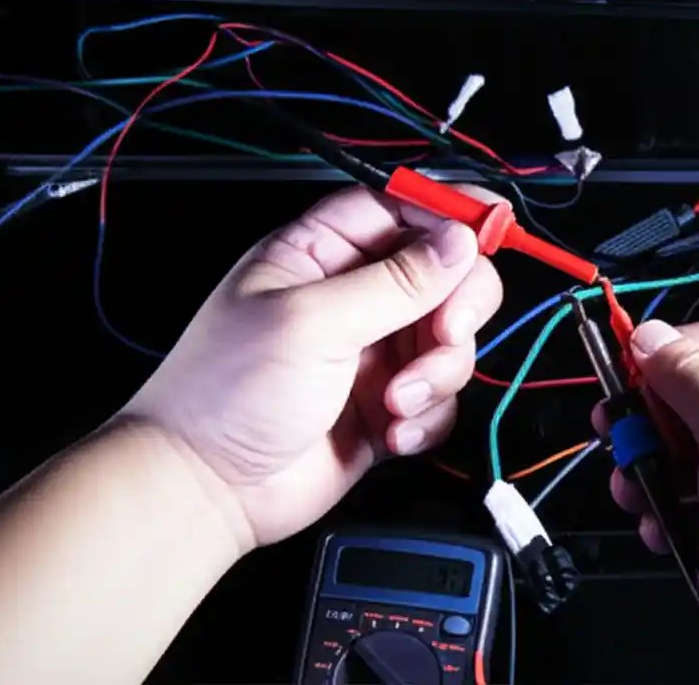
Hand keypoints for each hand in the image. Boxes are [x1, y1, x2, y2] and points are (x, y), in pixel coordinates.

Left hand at [121, 185, 503, 549]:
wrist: (209, 489)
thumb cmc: (228, 393)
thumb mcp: (314, 321)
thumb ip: (396, 282)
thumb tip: (458, 241)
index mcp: (321, 253)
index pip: (400, 209)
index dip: (448, 213)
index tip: (490, 226)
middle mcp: (352, 296)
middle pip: (444, 274)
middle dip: (458, 306)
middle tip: (446, 333)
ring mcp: (373, 352)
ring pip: (451, 341)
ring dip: (438, 374)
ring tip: (395, 403)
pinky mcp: (387, 405)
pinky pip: (441, 399)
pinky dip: (427, 417)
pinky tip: (391, 434)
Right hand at [606, 319, 698, 682]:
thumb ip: (692, 374)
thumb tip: (649, 334)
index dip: (673, 351)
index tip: (627, 374)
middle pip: (697, 397)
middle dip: (651, 420)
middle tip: (619, 440)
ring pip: (685, 452)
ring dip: (650, 470)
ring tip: (636, 494)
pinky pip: (691, 501)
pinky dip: (666, 512)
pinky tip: (659, 529)